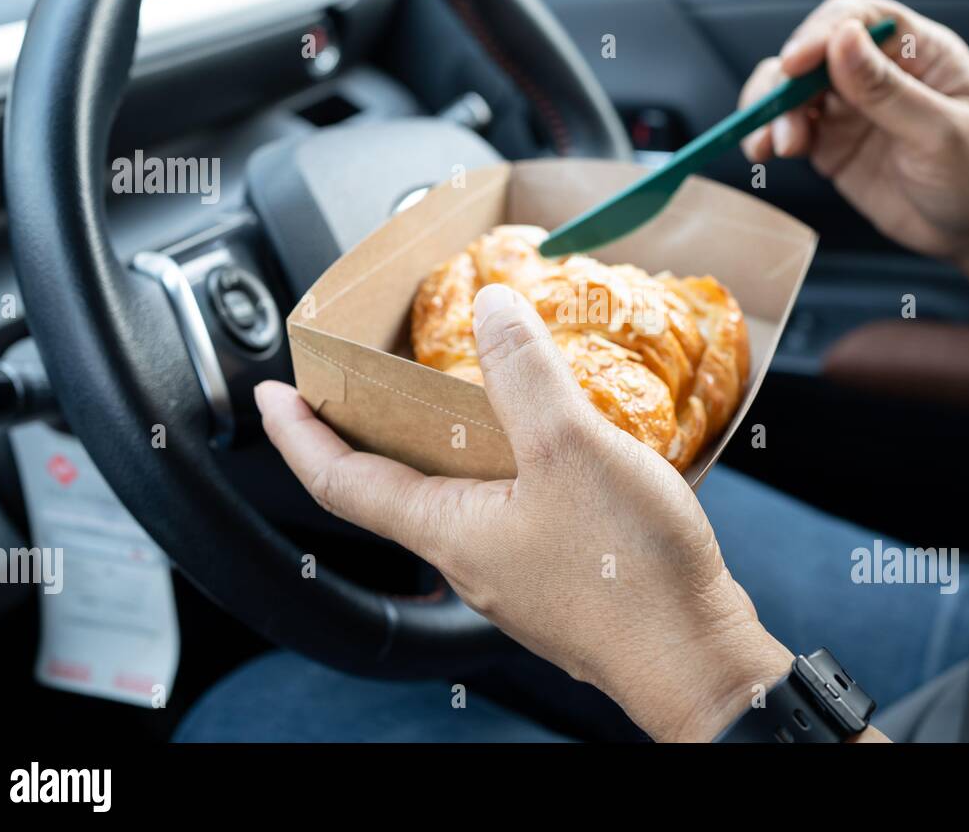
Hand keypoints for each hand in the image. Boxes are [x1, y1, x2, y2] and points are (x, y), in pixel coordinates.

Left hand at [256, 283, 790, 741]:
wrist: (695, 658)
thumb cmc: (629, 572)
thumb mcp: (571, 449)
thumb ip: (526, 374)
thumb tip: (491, 310)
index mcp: (448, 529)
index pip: (342, 481)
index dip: (300, 435)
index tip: (273, 395)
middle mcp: (471, 556)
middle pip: (397, 488)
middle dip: (376, 430)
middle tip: (373, 379)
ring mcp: (517, 570)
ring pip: (460, 498)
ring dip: (449, 445)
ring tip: (467, 394)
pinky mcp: (562, 574)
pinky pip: (513, 508)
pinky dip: (509, 465)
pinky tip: (553, 443)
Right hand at [740, 0, 968, 267]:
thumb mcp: (941, 133)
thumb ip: (887, 90)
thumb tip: (842, 38)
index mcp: (918, 50)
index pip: (859, 17)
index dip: (821, 33)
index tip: (795, 64)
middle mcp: (880, 70)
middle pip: (815, 50)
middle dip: (787, 81)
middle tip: (780, 119)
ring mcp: (852, 107)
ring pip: (793, 88)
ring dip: (772, 110)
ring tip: (772, 146)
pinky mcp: (833, 143)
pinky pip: (790, 127)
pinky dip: (770, 135)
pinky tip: (766, 152)